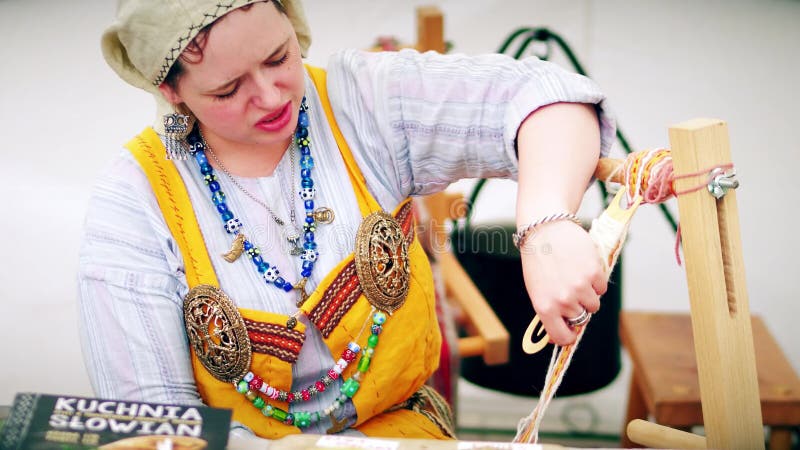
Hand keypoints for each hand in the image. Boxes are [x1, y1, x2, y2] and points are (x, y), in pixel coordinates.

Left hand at [520, 220, 606, 345]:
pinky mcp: (594, 273)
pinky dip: (596, 281)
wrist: (545, 229)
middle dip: (578, 308)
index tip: (571, 330)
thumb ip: (550, 310)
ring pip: (594, 304)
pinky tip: (583, 267)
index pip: (562, 337)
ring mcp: (580, 288)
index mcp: (545, 307)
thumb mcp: (537, 289)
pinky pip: (602, 288)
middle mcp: (563, 301)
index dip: (569, 335)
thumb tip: (562, 330)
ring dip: (589, 294)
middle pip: (582, 318)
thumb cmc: (538, 259)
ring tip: (575, 276)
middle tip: (569, 290)